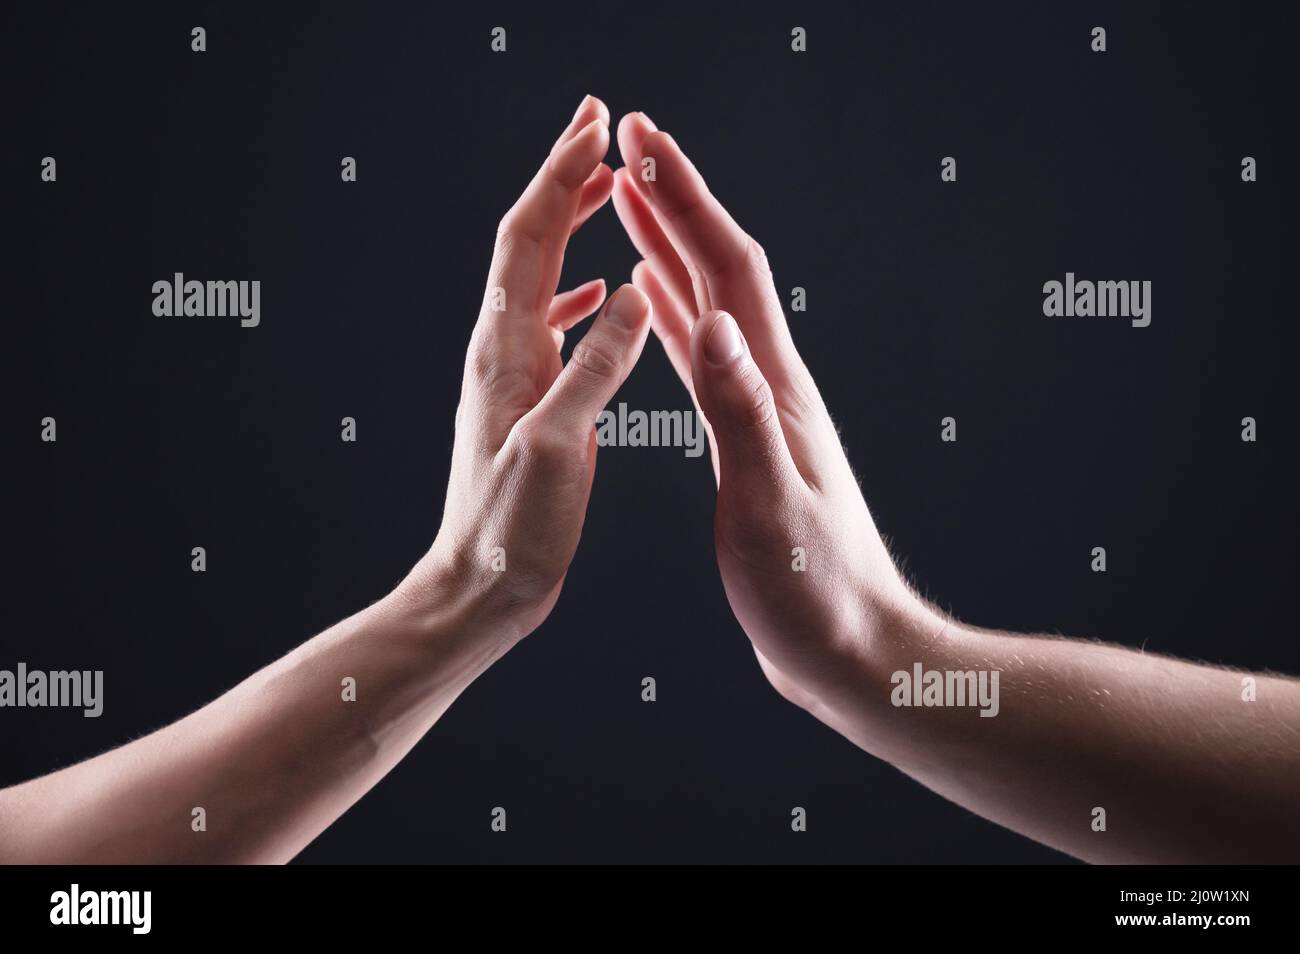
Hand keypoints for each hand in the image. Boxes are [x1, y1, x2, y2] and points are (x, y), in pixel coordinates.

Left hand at [406, 96, 651, 644]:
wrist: (479, 589)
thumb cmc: (512, 531)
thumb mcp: (558, 446)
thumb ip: (593, 369)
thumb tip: (624, 293)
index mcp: (506, 352)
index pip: (528, 238)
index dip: (560, 176)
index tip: (595, 126)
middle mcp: (502, 351)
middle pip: (527, 241)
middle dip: (561, 179)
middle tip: (598, 130)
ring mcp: (513, 375)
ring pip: (539, 277)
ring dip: (569, 226)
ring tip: (604, 191)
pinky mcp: (528, 403)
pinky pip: (552, 326)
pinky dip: (575, 292)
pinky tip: (598, 294)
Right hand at [612, 112, 933, 734]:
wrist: (853, 648)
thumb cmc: (814, 593)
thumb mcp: (770, 505)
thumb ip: (739, 414)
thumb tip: (711, 322)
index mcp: (774, 391)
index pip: (728, 273)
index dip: (686, 202)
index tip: (646, 144)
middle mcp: (770, 386)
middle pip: (719, 272)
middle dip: (675, 202)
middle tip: (631, 146)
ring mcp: (761, 410)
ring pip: (708, 308)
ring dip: (671, 251)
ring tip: (632, 206)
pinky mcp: (748, 442)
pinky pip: (703, 360)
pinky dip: (675, 321)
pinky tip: (658, 310)